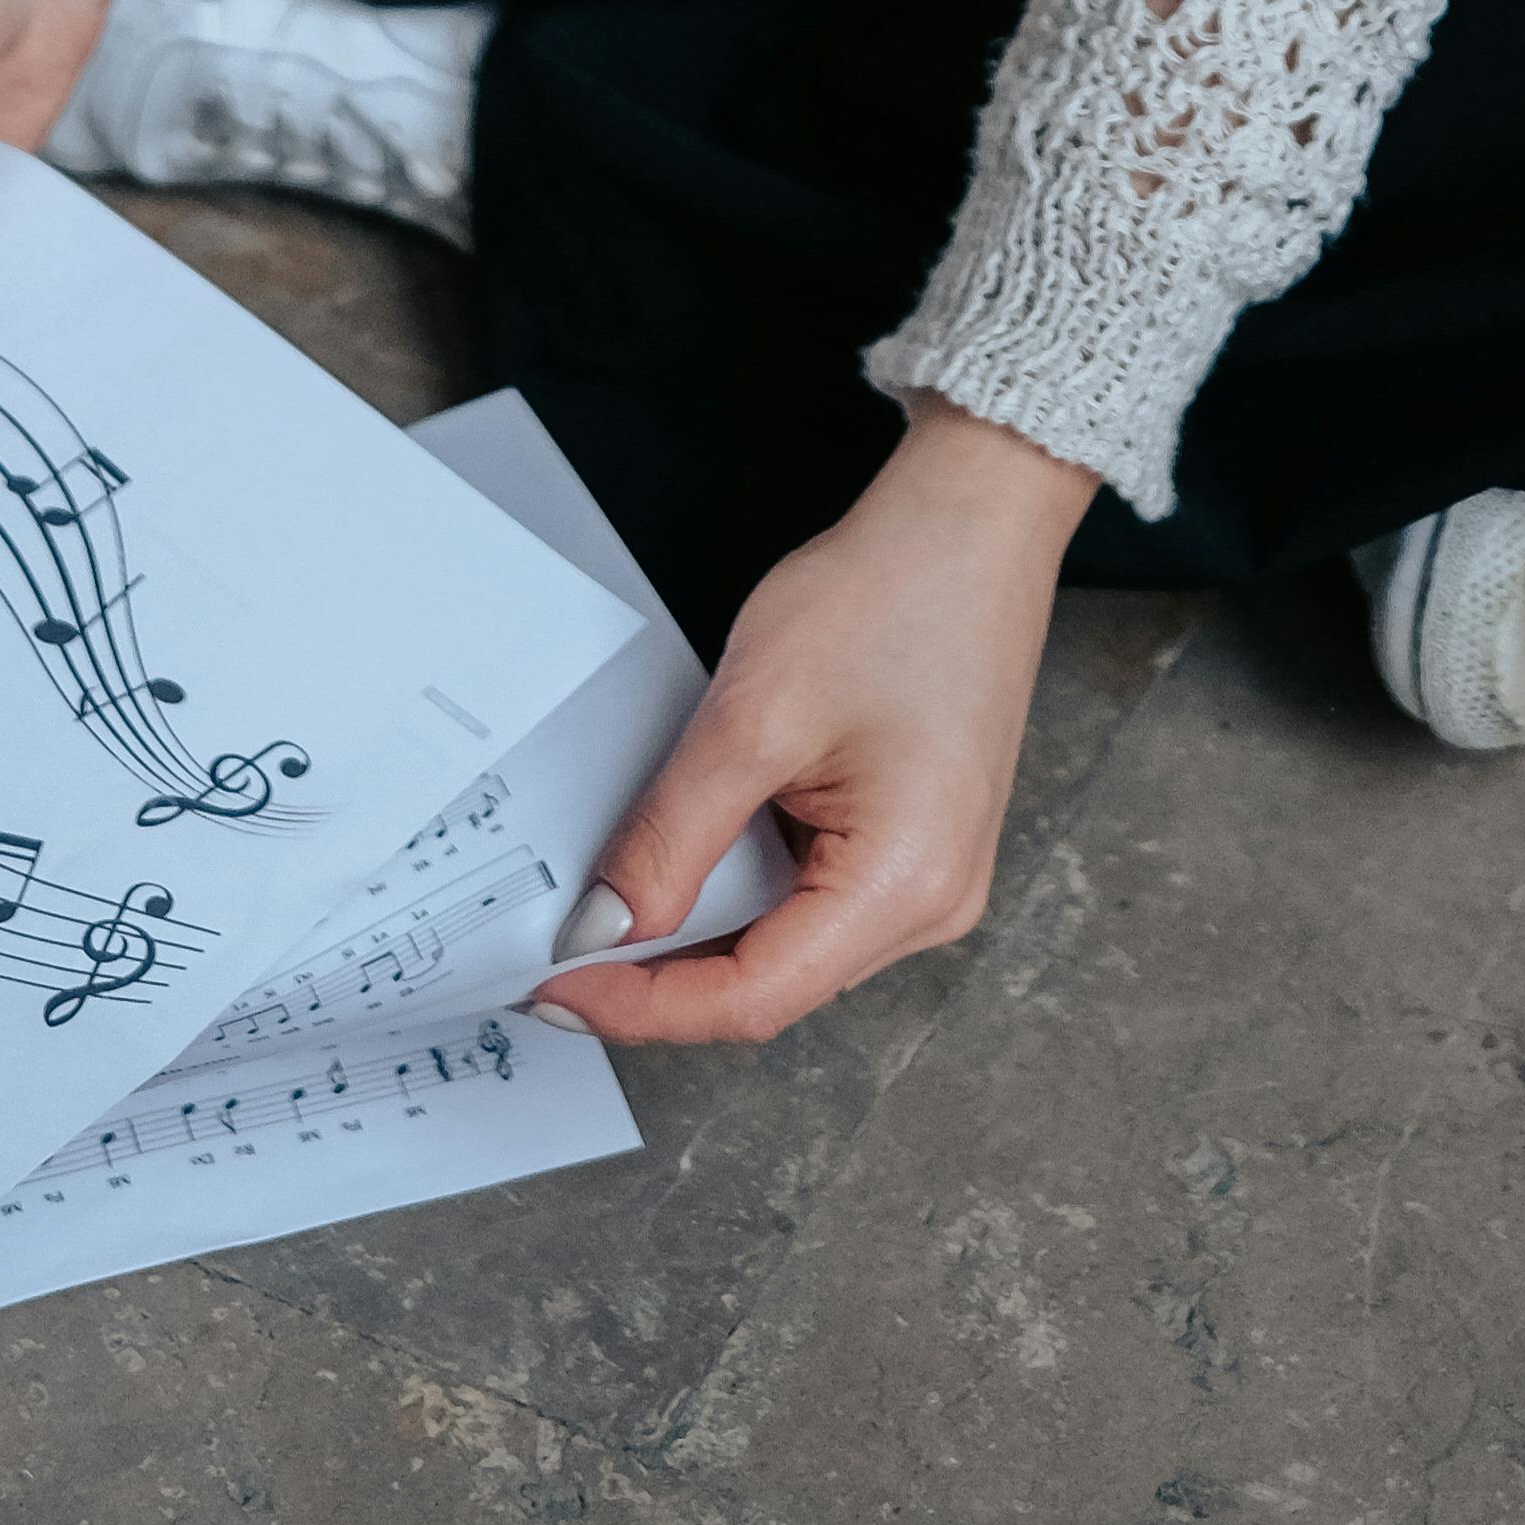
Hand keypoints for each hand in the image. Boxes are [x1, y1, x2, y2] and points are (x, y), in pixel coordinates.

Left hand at [532, 401, 1097, 1049]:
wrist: (972, 519)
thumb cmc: (890, 595)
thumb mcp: (751, 718)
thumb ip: (671, 839)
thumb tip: (603, 931)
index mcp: (904, 888)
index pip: (751, 999)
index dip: (642, 1006)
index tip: (553, 988)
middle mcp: (933, 905)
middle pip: (772, 982)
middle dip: (664, 972)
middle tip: (565, 940)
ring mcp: (933, 875)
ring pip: (790, 941)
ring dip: (702, 925)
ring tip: (619, 890)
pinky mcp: (918, 840)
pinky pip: (816, 894)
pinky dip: (745, 882)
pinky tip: (695, 847)